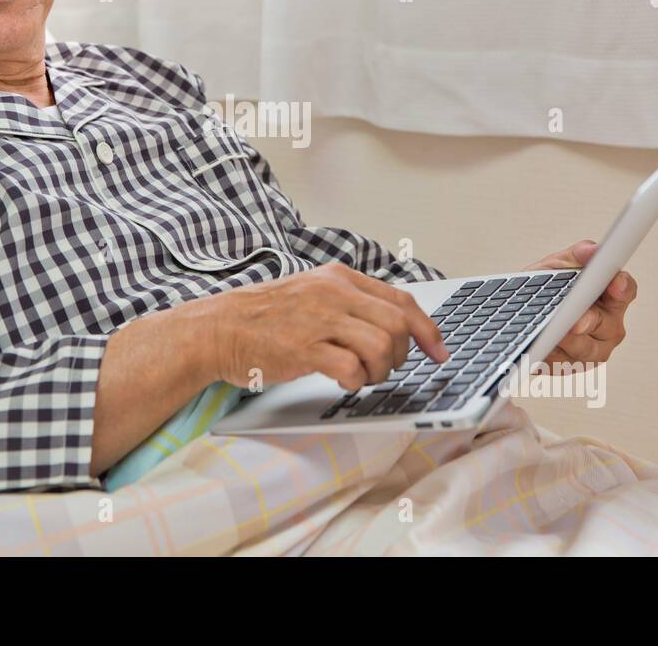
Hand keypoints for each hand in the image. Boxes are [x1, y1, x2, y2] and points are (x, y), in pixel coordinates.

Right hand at [201, 262, 449, 392]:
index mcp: (339, 278)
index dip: (428, 329)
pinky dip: (356, 381)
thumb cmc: (263, 317)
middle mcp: (334, 293)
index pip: (402, 300)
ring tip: (361, 376)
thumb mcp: (311, 293)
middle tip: (386, 368)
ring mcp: (320, 319)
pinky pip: (352, 367)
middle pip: (399, 323)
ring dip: (380, 371)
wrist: (219, 328)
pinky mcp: (305, 348)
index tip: (438, 352)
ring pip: (382, 346)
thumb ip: (348, 302)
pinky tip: (342, 381)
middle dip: (403, 354)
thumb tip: (391, 325)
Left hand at [523, 239, 634, 370]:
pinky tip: (540, 347)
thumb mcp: (559, 264)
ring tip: (553, 334)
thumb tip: (592, 250)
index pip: (625, 290)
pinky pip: (563, 364)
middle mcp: (608, 326)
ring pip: (586, 349)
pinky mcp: (571, 366)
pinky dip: (550, 354)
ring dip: (569, 342)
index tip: (614, 284)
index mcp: (610, 297)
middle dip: (590, 320)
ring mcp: (592, 349)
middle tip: (576, 320)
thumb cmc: (547, 287)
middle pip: (607, 325)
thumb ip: (579, 254)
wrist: (517, 311)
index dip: (622, 287)